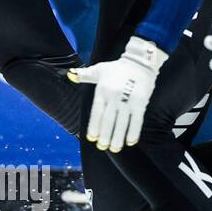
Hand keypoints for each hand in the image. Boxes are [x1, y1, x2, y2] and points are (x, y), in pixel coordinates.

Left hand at [69, 36, 166, 152]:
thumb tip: (70, 74)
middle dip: (105, 135)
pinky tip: (130, 142)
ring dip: (118, 137)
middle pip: (108, 120)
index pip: (97, 112)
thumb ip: (84, 75)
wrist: (140, 62)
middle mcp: (115, 97)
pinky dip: (133, 132)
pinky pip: (137, 120)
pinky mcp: (141, 103)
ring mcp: (129, 100)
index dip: (94, 126)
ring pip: (122, 123)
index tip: (91, 138)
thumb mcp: (98, 70)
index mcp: (102, 90)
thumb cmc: (116, 68)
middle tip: (102, 147)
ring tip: (115, 148)